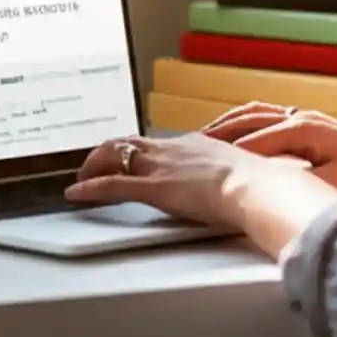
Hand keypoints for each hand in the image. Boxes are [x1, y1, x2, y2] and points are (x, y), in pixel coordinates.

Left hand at [66, 134, 336, 257]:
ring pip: (114, 157)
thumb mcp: (246, 174)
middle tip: (94, 166)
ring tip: (80, 179)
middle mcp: (174, 148)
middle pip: (129, 143)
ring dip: (93, 167)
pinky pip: (111, 184)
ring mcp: (161, 166)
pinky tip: (76, 195)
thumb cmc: (260, 185)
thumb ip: (236, 177)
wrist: (258, 187)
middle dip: (107, 153)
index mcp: (196, 144)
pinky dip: (90, 188)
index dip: (138, 150)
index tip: (131, 157)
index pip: (157, 142)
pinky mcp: (153, 188)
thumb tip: (249, 189)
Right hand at [203, 102, 336, 195]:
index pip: (252, 142)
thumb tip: (262, 185)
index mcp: (304, 128)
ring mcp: (308, 120)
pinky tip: (240, 138)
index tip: (198, 164)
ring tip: (205, 137)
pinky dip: (248, 126)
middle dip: (219, 132)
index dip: (224, 155)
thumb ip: (294, 183)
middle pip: (249, 119)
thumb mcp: (331, 185)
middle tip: (189, 146)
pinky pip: (270, 120)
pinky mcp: (314, 128)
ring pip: (258, 114)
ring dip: (231, 124)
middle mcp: (303, 117)